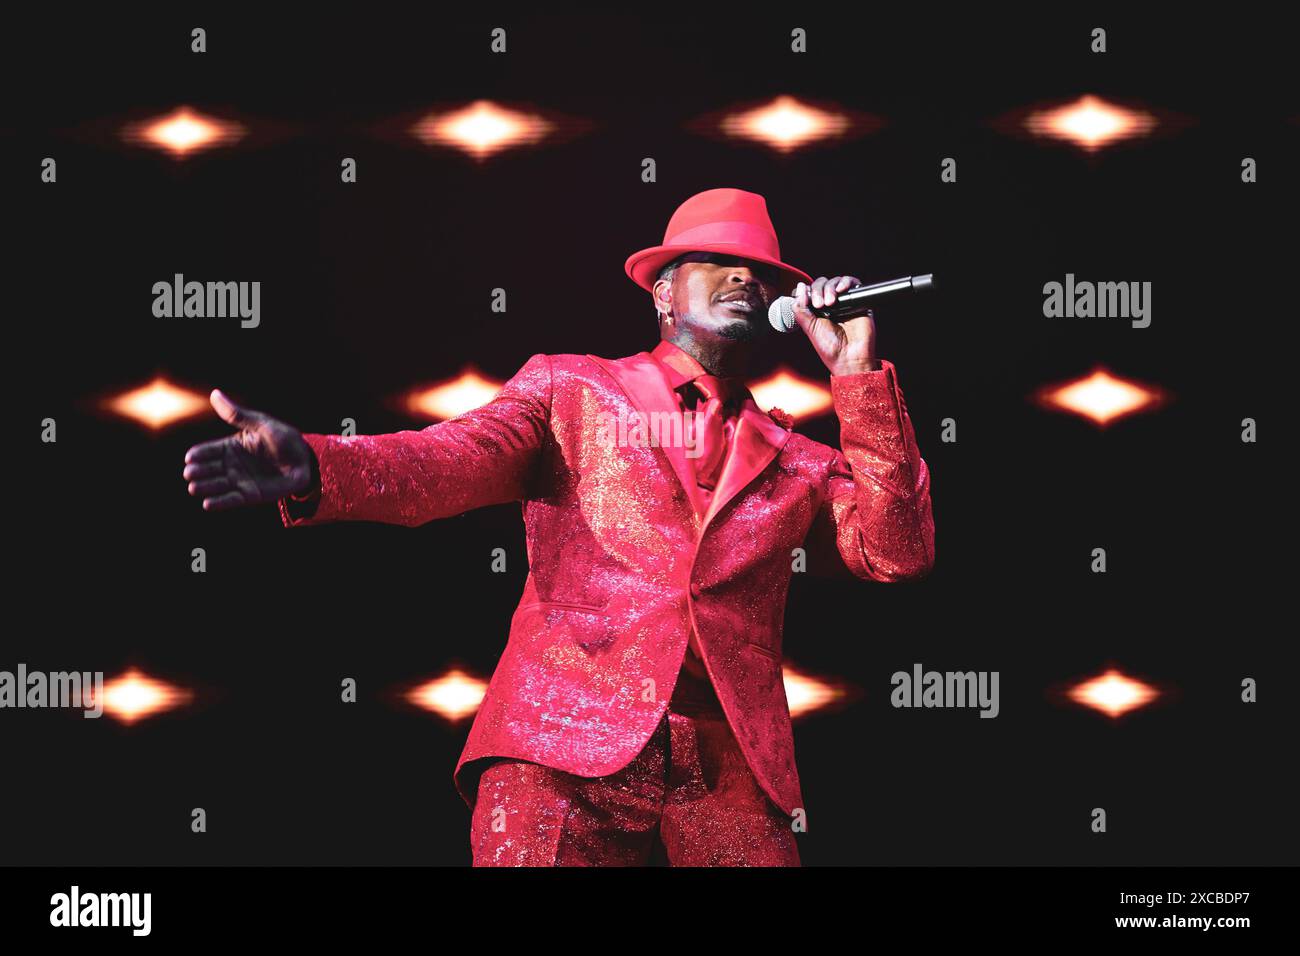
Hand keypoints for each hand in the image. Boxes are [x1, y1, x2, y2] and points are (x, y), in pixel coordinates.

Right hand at [182, 389, 314, 510]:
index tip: (189, 458)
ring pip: (216, 485)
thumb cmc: (283, 438)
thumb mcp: (260, 424)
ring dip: (204, 487)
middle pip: (208, 469)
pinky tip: (208, 504)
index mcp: (231, 446)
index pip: (208, 451)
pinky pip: (232, 500)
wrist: (305, 460)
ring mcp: (240, 480)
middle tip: (189, 473)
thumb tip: (214, 393)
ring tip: (194, 488)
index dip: (198, 455)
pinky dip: (220, 503)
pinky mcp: (250, 495)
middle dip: (197, 471)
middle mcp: (231, 464)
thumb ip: (237, 415)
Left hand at [790, 276, 879, 375]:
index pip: (810, 291)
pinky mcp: (858, 301)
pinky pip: (853, 283)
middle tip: (819, 305)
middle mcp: (830, 305)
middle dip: (818, 290)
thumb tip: (800, 287)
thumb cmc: (830, 348)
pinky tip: (840, 291)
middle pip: (822, 284)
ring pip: (835, 281)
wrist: (849, 358)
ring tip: (830, 302)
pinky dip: (845, 282)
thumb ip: (801, 308)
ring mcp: (844, 303)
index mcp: (817, 311)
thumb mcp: (809, 327)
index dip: (806, 291)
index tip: (804, 298)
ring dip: (829, 287)